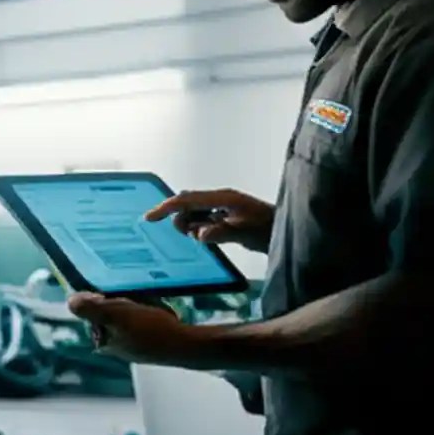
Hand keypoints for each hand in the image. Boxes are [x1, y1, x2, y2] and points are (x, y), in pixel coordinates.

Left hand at [67, 292, 189, 363]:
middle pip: (111, 312)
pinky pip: (145, 318)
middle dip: (122, 301)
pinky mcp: (152, 341)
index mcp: (104, 342)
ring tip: (150, 304)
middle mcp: (117, 346)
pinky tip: (160, 310)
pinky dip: (150, 310)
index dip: (103, 298)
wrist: (186, 345)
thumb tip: (71, 300)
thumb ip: (90, 308)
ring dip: (137, 303)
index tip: (118, 295)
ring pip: (129, 313)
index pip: (93, 312)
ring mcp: (135, 344)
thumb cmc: (151, 331)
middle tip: (137, 300)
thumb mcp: (115, 315)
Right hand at [144, 188, 274, 251]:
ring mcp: (222, 206)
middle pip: (186, 205)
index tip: (148, 218)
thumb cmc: (268, 229)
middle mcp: (219, 199)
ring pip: (194, 214)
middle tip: (192, 235)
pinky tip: (213, 237)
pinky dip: (201, 229)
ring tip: (209, 237)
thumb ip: (221, 232)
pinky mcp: (225, 216)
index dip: (165, 208)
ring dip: (193, 227)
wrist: (285, 230)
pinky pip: (203, 220)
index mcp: (221, 197)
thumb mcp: (244, 233)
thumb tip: (199, 234)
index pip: (186, 200)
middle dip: (182, 220)